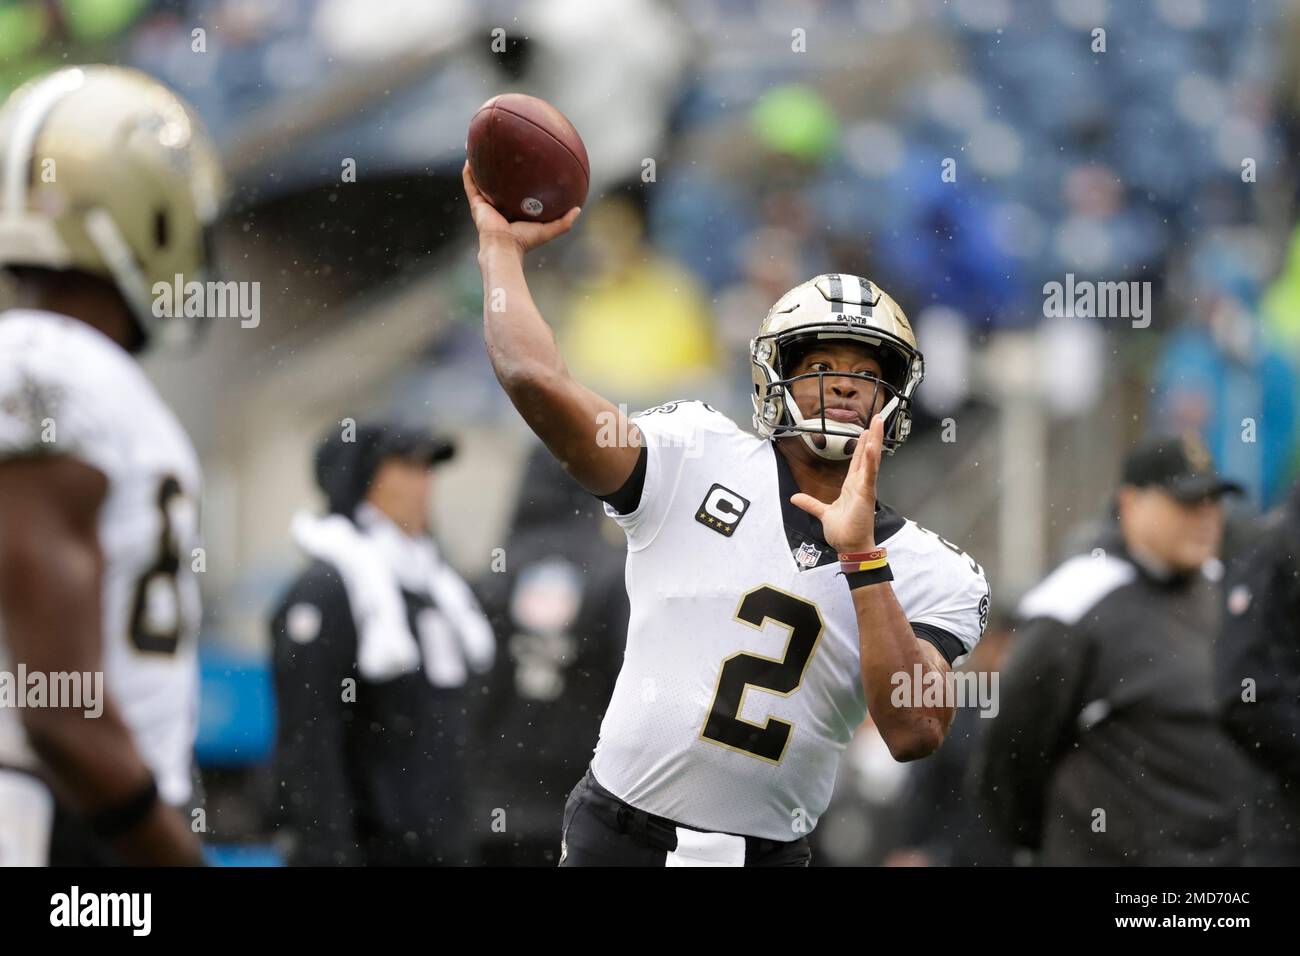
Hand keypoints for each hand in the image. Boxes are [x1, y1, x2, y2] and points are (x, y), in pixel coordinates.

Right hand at [463, 161, 580, 255]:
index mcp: (513, 211)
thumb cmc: (525, 241)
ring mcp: (485, 204)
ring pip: (481, 181)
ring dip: (480, 167)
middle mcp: (498, 206)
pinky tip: (470, 158)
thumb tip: (578, 209)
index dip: (518, 180)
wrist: (504, 247)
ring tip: (481, 149)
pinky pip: (470, 184)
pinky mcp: (476, 203)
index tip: (525, 165)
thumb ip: (564, 221)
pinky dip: (469, 172)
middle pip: (498, 184)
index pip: (515, 193)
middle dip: (499, 170)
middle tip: (504, 152)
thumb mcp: (549, 229)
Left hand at [789, 407, 885, 552]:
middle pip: (867, 455)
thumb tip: (795, 498)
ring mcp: (865, 488)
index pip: (858, 461)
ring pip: (871, 460)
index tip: (866, 430)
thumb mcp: (822, 513)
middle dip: (873, 436)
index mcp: (852, 487)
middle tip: (878, 419)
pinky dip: (870, 460)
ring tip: (878, 424)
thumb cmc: (843, 532)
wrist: (850, 547)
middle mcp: (861, 484)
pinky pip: (868, 474)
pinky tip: (871, 446)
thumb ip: (810, 503)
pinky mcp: (866, 494)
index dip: (862, 445)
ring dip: (875, 441)